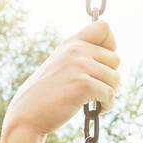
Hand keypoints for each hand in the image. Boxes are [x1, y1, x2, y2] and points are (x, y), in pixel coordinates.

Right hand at [4, 19, 120, 136]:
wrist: (27, 115)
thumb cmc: (45, 95)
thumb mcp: (60, 66)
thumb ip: (79, 57)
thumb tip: (113, 58)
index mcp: (70, 44)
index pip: (104, 27)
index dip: (110, 45)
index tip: (102, 63)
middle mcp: (75, 50)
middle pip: (115, 59)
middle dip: (110, 77)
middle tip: (96, 89)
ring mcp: (79, 66)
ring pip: (115, 78)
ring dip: (108, 93)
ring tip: (94, 101)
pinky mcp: (83, 85)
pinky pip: (110, 94)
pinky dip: (106, 105)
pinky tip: (95, 110)